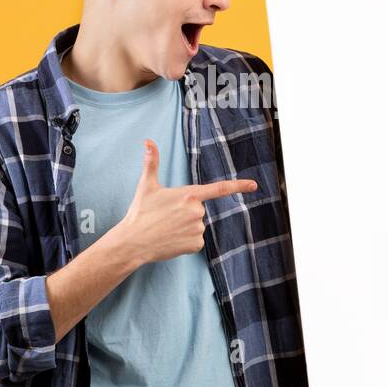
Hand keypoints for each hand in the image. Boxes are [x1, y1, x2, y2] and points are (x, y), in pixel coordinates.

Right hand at [117, 138, 257, 265]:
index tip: (254, 185)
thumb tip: (148, 141)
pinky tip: (170, 240)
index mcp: (189, 195)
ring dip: (184, 227)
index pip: (219, 188)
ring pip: (196, 226)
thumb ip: (152, 162)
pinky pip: (195, 241)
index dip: (239, 186)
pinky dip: (185, 241)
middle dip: (185, 212)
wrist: (133, 242)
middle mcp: (197, 212)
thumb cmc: (140, 212)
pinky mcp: (195, 245)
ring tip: (166, 228)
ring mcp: (197, 229)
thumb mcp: (146, 185)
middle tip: (165, 216)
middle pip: (198, 210)